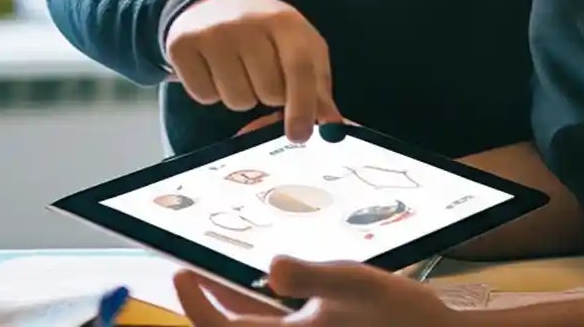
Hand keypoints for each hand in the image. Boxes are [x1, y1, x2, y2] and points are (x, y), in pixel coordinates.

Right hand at [166, 0, 343, 141]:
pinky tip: (214, 69)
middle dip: (270, 96)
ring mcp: (213, 32)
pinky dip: (212, 92)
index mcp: (285, 22)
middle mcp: (248, 23)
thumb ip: (317, 86)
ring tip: (238, 70)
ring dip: (241, 97)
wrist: (210, 3)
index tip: (299, 135)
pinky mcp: (182, 45)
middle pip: (268, 92)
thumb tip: (332, 125)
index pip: (300, 69)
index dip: (302, 106)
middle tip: (262, 74)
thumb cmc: (264, 32)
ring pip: (237, 100)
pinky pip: (204, 96)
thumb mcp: (298, 46)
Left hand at [173, 257, 460, 326]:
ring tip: (235, 271)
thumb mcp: (359, 284)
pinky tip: (280, 288)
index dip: (195, 304)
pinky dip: (266, 310)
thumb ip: (313, 276)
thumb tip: (272, 266)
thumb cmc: (400, 317)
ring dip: (238, 303)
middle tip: (200, 268)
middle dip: (212, 301)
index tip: (182, 271)